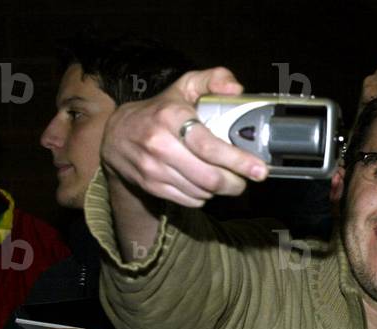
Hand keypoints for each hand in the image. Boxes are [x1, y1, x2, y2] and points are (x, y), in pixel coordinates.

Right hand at [101, 67, 268, 207]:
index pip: (209, 146)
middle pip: (210, 177)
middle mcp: (159, 144)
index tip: (260, 170)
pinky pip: (190, 200)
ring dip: (220, 189)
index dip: (238, 161)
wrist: (116, 135)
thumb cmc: (160, 110)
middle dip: (235, 182)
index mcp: (170, 117)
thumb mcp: (185, 87)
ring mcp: (153, 168)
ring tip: (224, 178)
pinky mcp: (151, 186)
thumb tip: (236, 90)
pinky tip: (203, 183)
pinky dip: (203, 196)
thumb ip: (213, 79)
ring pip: (202, 192)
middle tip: (245, 178)